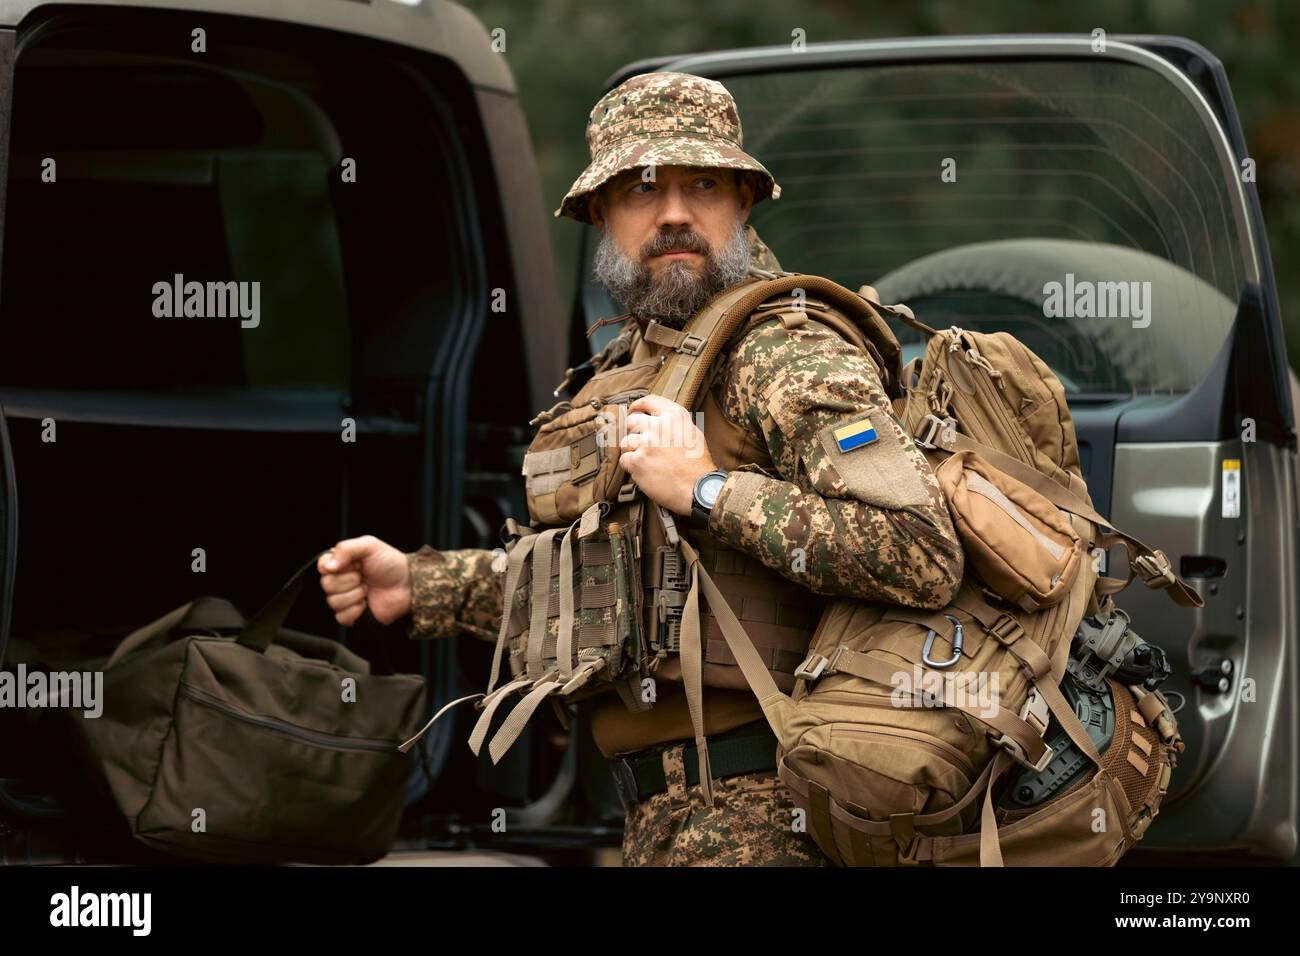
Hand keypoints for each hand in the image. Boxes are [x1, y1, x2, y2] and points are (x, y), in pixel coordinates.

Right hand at [317, 535, 410, 625]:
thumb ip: (346, 549)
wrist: (408, 585)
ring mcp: (345, 599)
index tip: (356, 564)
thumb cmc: (391, 564)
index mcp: (341, 563)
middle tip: (364, 577)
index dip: (337, 567)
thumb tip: (327, 567)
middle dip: (350, 581)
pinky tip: (367, 603)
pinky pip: (341, 617)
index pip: (322, 566)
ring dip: (355, 595)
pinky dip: (356, 610)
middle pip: (327, 585)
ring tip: (368, 589)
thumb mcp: (370, 546)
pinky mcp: (351, 616)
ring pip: (333, 601)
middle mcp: (339, 581)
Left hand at [619, 394, 716, 514]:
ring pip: (626, 442)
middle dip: (634, 433)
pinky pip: (624, 460)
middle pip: (632, 422)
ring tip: (648, 463)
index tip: (633, 412)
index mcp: (674, 416)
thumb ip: (674, 422)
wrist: (698, 489)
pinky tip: (645, 472)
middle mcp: (659, 426)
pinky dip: (631, 467)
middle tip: (642, 445)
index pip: (648, 401)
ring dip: (633, 452)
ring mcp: (647, 443)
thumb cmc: (698, 465)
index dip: (637, 406)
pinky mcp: (637, 461)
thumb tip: (657, 419)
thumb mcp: (693, 433)